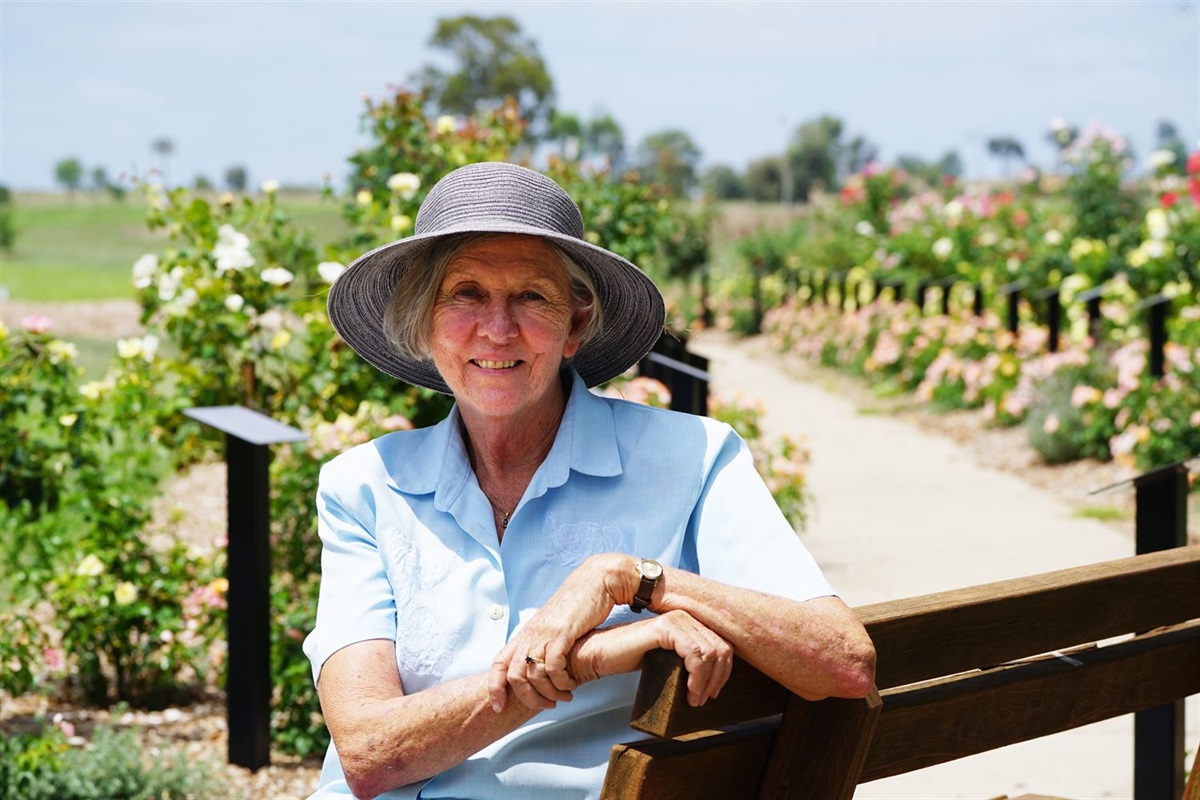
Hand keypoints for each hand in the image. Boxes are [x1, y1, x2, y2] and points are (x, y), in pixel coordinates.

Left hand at [489, 554, 634, 711]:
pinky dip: (561, 682)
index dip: (494, 687)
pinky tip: (572, 684)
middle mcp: (531, 634)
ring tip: (564, 697)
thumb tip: (539, 665)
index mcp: (526, 633)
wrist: (594, 582)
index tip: (498, 707)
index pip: (499, 663)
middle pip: (514, 675)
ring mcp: (545, 633)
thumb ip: (543, 643)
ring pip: (533, 674)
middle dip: (528, 698)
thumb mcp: (553, 626)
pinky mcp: (562, 632)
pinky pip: (553, 666)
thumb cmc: (577, 606)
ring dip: (548, 693)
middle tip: (546, 706)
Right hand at [570, 610, 732, 706]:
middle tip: (703, 699)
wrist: (599, 655)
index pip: (722, 643)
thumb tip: (714, 679)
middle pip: (721, 647)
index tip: (712, 693)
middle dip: (718, 678)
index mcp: (688, 621)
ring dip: (707, 681)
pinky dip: (698, 677)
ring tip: (694, 699)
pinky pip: (695, 654)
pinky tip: (689, 692)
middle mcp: (684, 615)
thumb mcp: (668, 659)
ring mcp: (675, 619)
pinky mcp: (664, 628)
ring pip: (711, 652)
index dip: (723, 672)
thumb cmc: (630, 659)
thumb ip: (688, 659)